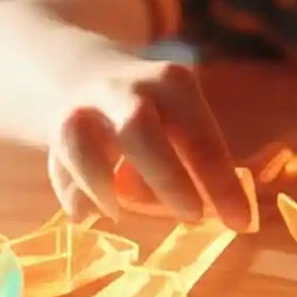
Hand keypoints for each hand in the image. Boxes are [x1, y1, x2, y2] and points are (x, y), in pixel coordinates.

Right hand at [46, 57, 252, 230]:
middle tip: (192, 216)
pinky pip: (60, 164)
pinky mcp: (55, 130)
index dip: (221, 185)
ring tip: (119, 214)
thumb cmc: (151, 112)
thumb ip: (198, 164)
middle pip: (139, 131)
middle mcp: (126, 90)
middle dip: (167, 179)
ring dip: (101, 184)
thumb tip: (229, 216)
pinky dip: (74, 194)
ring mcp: (85, 108)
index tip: (241, 223)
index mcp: (173, 85)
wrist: (79, 73)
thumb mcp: (180, 121)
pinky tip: (89, 216)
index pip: (201, 138)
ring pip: (81, 145)